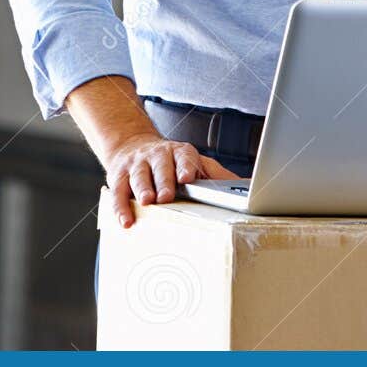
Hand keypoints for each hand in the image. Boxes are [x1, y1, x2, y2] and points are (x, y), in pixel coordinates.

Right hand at [104, 132, 238, 228]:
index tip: (188, 177)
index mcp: (179, 153)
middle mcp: (157, 155)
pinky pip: (118, 191)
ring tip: (146, 202)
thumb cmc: (171, 163)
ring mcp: (137, 164)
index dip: (185, 166)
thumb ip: (218, 176)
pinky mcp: (119, 175)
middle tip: (166, 196)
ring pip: (138, 175)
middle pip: (160, 166)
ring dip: (141, 188)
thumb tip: (248, 187)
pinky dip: (119, 206)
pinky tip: (125, 220)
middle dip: (163, 181)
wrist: (133, 145)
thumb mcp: (196, 164)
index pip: (183, 157)